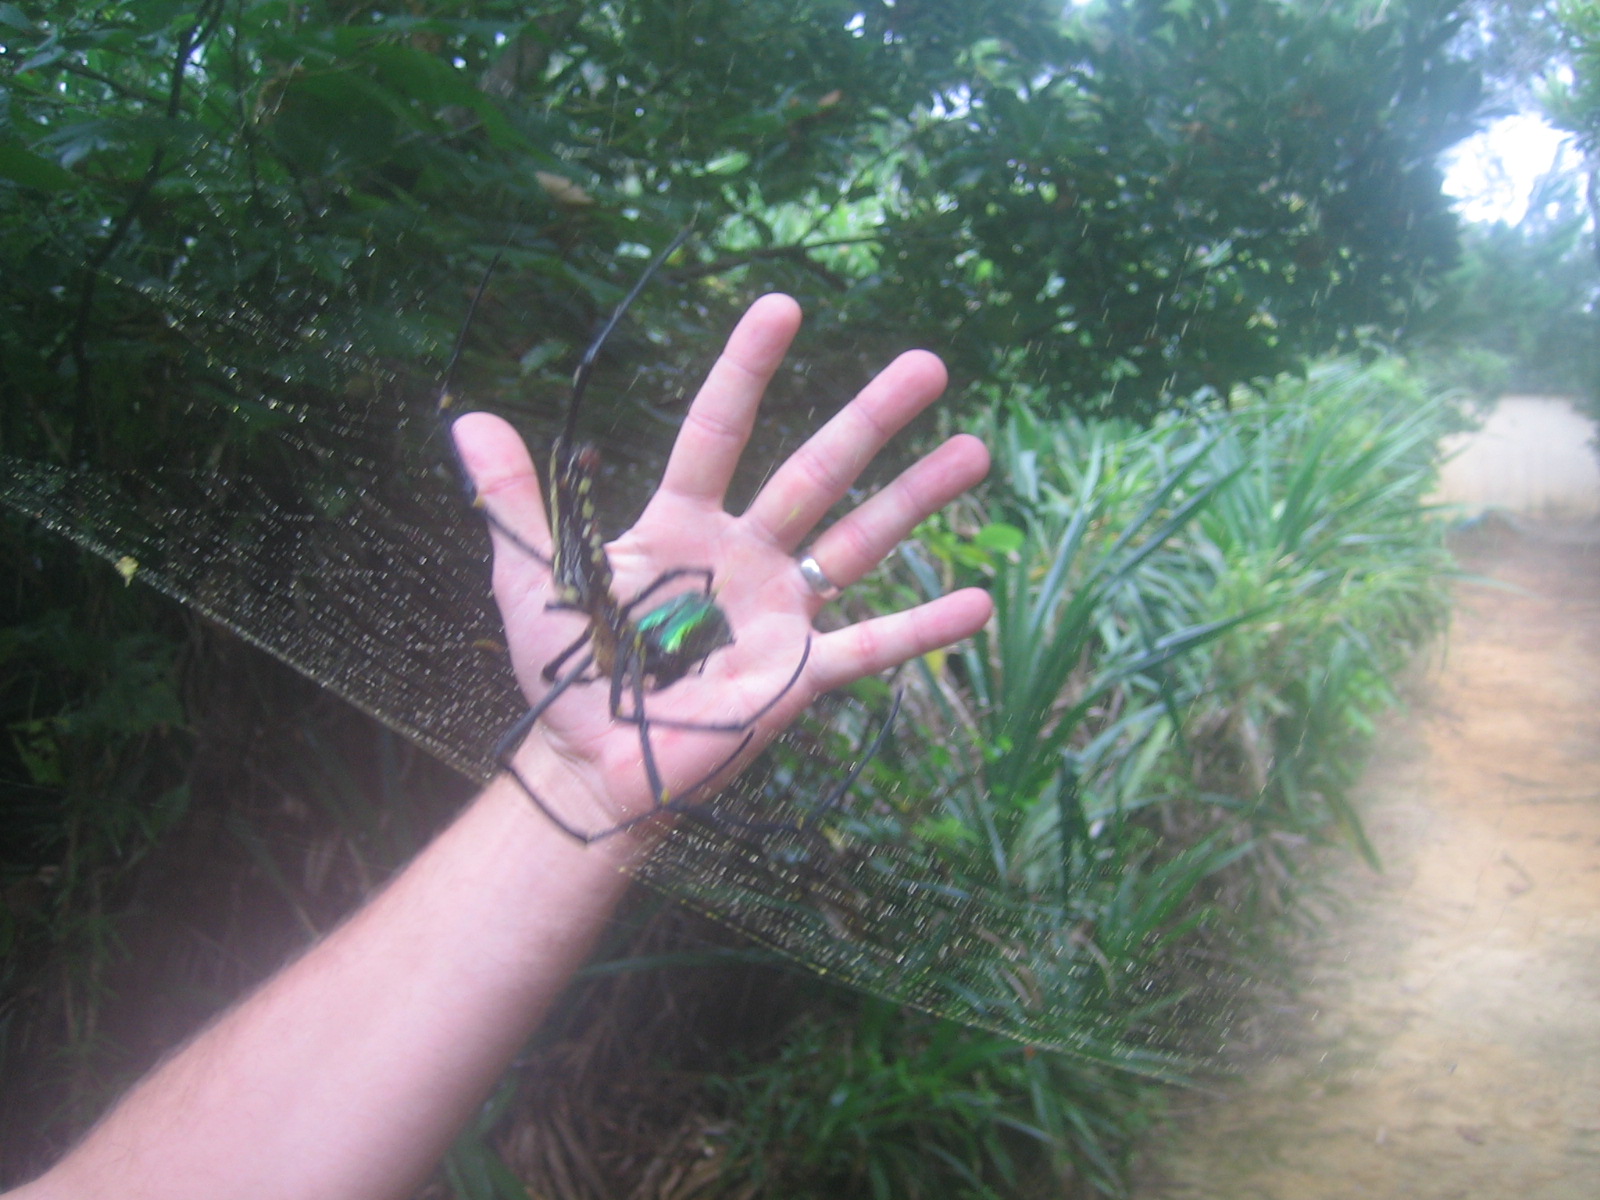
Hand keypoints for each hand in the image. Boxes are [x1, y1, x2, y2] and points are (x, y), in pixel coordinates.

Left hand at [452, 293, 991, 840]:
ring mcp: (781, 614)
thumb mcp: (535, 582)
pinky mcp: (802, 676)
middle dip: (872, 418)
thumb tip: (467, 419)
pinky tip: (982, 602)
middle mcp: (744, 556)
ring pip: (861, 543)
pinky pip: (874, 647)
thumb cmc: (563, 676)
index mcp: (682, 525)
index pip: (719, 430)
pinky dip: (926, 628)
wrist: (594, 769)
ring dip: (918, 500)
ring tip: (975, 450)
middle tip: (929, 365)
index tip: (782, 305)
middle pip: (817, 472)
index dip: (747, 368)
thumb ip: (516, 505)